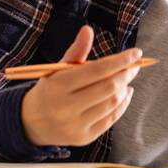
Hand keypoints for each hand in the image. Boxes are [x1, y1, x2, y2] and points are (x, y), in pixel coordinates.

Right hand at [19, 25, 141, 147]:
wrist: (32, 123)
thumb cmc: (50, 89)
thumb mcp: (57, 69)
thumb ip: (75, 51)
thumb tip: (88, 30)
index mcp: (57, 86)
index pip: (97, 70)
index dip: (120, 60)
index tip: (136, 53)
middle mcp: (65, 108)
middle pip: (108, 88)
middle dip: (126, 74)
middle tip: (135, 65)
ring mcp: (75, 125)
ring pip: (112, 103)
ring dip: (125, 88)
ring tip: (127, 78)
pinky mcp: (84, 138)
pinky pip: (111, 119)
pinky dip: (123, 104)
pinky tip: (125, 93)